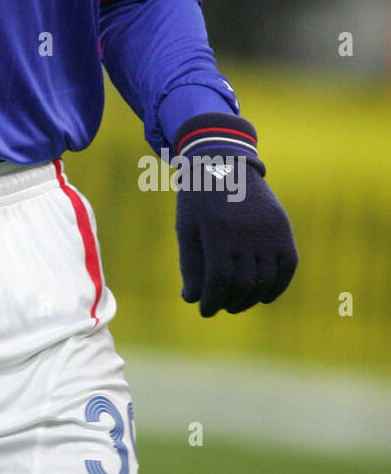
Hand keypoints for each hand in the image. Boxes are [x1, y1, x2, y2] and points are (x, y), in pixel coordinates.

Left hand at [172, 113, 297, 316]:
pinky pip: (288, 265)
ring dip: (252, 298)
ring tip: (238, 303)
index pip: (219, 279)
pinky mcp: (283, 227)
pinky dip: (278, 285)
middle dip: (230, 302)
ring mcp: (269, 229)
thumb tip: (192, 300)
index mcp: (217, 230)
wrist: (225, 162)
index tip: (206, 311)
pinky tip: (264, 296)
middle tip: (222, 307)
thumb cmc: (199, 199)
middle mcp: (246, 231)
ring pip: (266, 278)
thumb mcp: (186, 227)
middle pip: (243, 283)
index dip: (212, 300)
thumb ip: (190, 264)